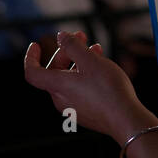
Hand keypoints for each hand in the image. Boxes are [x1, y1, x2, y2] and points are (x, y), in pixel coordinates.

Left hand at [22, 30, 151, 141]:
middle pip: (55, 72)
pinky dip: (85, 75)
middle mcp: (61, 100)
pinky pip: (79, 90)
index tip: (36, 44)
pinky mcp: (86, 114)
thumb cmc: (108, 89)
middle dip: (66, 52)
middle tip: (82, 37)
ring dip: (79, 62)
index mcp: (57, 86)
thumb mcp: (90, 60)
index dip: (31, 57)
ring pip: (70, 80)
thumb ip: (73, 46)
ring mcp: (73, 109)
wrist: (127, 120)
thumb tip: (60, 37)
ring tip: (97, 49)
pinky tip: (102, 69)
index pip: (32, 73)